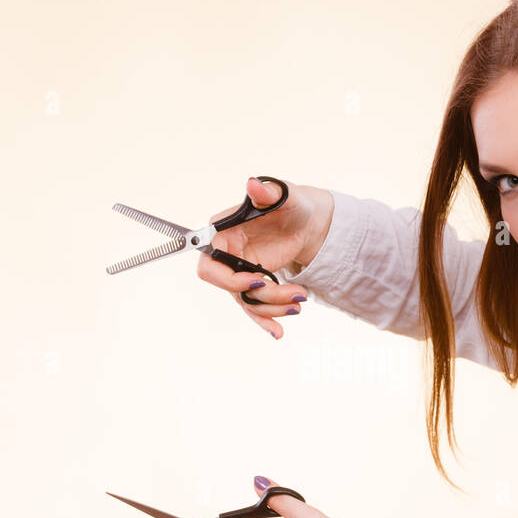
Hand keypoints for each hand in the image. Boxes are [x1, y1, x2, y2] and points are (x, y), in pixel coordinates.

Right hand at [196, 177, 334, 339]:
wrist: (307, 223)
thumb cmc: (291, 204)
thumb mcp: (284, 197)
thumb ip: (267, 193)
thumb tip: (253, 184)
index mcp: (224, 232)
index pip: (210, 263)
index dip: (229, 278)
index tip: (258, 279)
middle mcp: (227, 255)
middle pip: (233, 289)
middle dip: (262, 296)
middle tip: (293, 296)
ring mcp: (239, 273)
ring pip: (249, 302)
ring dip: (275, 306)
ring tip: (301, 298)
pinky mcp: (254, 285)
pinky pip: (254, 308)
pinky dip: (265, 321)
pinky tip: (278, 332)